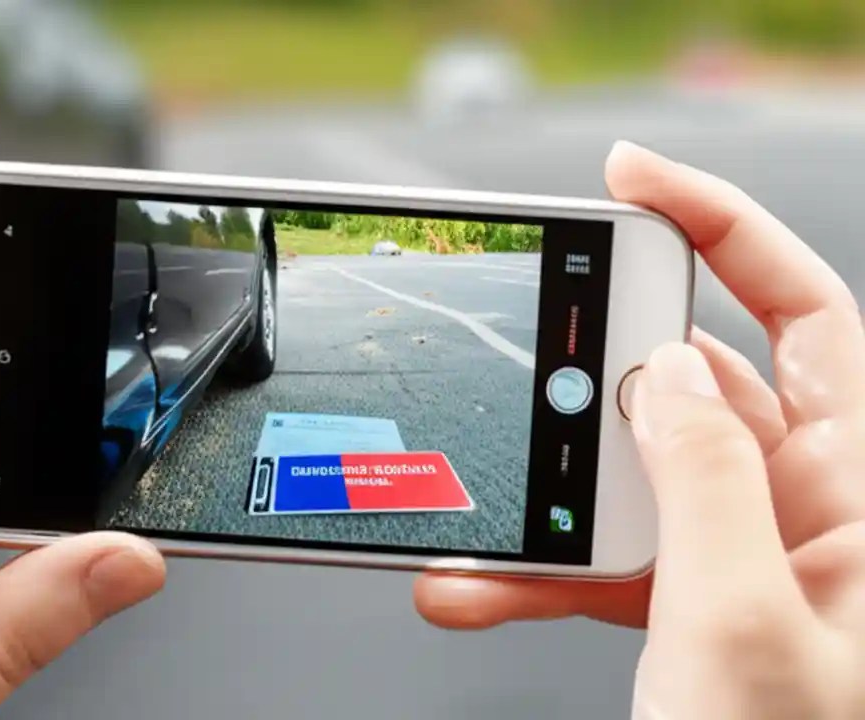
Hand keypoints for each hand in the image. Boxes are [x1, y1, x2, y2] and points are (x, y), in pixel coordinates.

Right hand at [415, 142, 864, 716]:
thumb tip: (667, 370)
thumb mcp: (742, 622)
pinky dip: (533, 571)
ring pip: (629, 483)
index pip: (806, 313)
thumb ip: (704, 479)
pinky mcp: (686, 609)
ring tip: (478, 511)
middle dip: (593, 376)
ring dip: (541, 496)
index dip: (723, 229)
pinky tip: (473, 587)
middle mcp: (807, 515)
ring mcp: (741, 562)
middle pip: (695, 388)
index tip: (631, 184)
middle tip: (525, 361)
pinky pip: (601, 561)